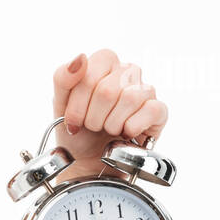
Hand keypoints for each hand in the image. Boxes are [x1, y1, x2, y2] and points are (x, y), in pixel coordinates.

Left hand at [51, 49, 169, 169]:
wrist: (88, 160)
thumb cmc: (78, 129)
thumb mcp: (60, 104)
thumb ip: (63, 77)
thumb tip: (80, 59)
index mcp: (103, 63)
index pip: (90, 72)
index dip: (78, 102)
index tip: (74, 119)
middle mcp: (127, 71)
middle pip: (107, 90)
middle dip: (93, 117)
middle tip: (92, 126)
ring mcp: (145, 89)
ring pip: (129, 99)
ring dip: (111, 124)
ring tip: (107, 129)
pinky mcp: (159, 110)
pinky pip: (151, 111)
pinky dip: (132, 127)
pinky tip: (125, 132)